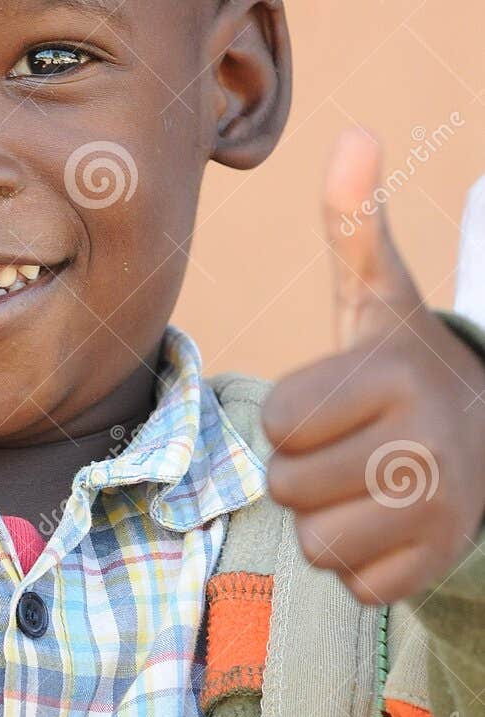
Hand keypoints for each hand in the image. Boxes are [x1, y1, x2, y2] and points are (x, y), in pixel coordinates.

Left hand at [263, 127, 484, 604]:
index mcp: (392, 375)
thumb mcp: (377, 297)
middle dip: (305, 469)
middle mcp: (425, 443)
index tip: (337, 401)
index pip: (277, 421)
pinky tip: (391, 524)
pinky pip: (352, 582)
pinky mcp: (438, 564)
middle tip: (351, 446)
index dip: (293, 415)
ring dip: (327, 519)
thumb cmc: (401, 370)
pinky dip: (361, 562)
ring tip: (367, 484)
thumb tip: (355, 134)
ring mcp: (439, 510)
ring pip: (315, 540)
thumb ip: (354, 224)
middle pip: (287, 484)